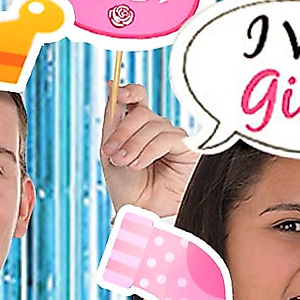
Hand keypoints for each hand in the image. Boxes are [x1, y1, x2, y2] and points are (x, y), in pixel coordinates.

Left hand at [100, 83, 198, 217]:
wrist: (142, 213)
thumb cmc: (127, 188)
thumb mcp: (111, 150)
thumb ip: (113, 120)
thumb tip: (111, 85)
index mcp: (138, 127)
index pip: (138, 97)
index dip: (129, 91)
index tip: (116, 92)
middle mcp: (158, 129)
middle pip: (142, 111)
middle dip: (123, 130)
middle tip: (111, 152)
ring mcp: (174, 138)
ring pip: (153, 124)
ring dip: (134, 144)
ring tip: (126, 164)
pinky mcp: (188, 150)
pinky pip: (167, 138)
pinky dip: (149, 150)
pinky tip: (139, 164)